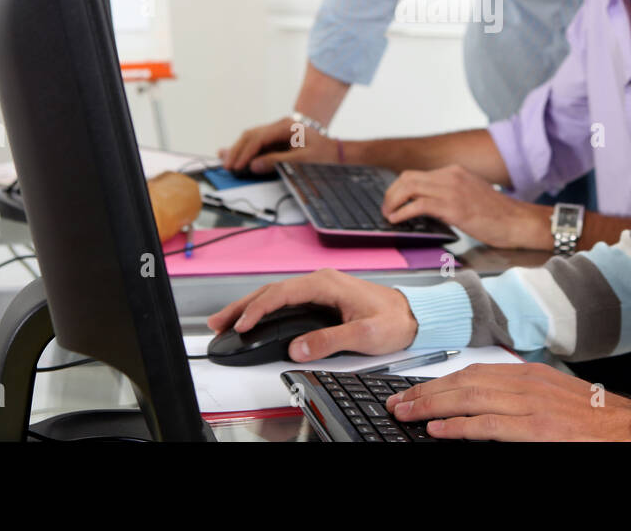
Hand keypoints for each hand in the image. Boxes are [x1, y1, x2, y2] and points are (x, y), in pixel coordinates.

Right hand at [206, 268, 417, 361]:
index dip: (258, 309)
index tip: (242, 325)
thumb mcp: (365, 334)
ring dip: (249, 306)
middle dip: (242, 305)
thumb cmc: (394, 320)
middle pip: (271, 291)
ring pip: (275, 295)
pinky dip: (264, 309)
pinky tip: (254, 319)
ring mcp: (318, 288)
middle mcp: (320, 281)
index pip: (282, 293)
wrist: (412, 315)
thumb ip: (330, 340)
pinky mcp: (320, 298)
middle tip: (218, 322)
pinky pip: (284, 301)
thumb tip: (298, 348)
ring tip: (226, 321)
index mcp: (327, 283)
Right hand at [218, 115, 339, 173]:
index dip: (245, 153)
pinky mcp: (276, 139)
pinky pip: (257, 143)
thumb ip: (276, 162)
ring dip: (238, 150)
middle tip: (227, 167)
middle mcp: (278, 126)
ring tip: (228, 164)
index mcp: (286, 127)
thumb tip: (253, 165)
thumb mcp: (302, 160)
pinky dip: (245, 151)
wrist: (336, 151)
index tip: (237, 166)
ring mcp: (276, 131)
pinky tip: (233, 155)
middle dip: (237, 151)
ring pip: (251, 138)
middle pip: (251, 135)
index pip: (259, 138)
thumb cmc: (323, 154)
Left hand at [382, 165, 551, 249]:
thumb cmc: (498, 215)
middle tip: (386, 208)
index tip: (392, 200)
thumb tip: (427, 205)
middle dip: (391, 193)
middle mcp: (451, 176)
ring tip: (388, 214)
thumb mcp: (471, 195)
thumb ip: (450, 194)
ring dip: (392, 201)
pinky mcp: (453, 206)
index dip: (399, 188)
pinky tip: (397, 220)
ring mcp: (452, 189)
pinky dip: (402, 212)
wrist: (518, 221)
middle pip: (407, 177)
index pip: (417, 174)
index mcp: (455, 172)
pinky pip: (418, 204)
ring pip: (409, 187)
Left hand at [384, 362, 630, 440]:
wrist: (630, 426)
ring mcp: (531, 404)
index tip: (413, 391)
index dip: (438, 381)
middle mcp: (525, 383)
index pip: (472, 371)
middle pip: (463, 381)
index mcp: (527, 373)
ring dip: (432, 407)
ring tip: (406, 415)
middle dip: (426, 393)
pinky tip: (437, 430)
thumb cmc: (593, 417)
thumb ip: (517, 395)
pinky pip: (488, 425)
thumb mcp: (551, 395)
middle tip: (398, 403)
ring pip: (469, 399)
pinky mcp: (537, 428)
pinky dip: (459, 427)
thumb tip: (480, 403)